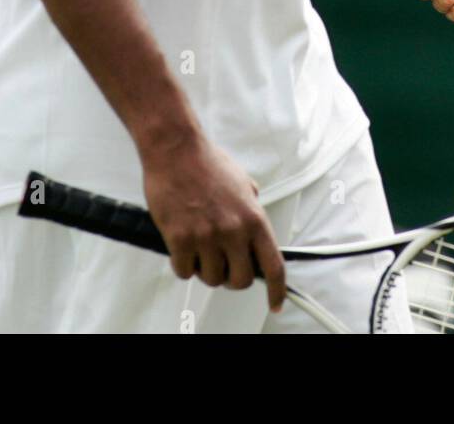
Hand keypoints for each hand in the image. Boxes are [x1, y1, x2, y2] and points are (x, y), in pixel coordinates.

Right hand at [140, 134, 285, 310]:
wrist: (177, 150)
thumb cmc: (207, 162)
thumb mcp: (243, 182)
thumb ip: (250, 207)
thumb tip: (251, 228)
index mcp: (253, 218)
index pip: (273, 265)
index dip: (277, 290)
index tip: (275, 303)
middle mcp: (234, 231)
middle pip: (240, 281)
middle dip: (233, 279)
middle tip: (224, 267)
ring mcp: (207, 237)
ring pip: (211, 279)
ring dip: (206, 271)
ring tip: (201, 250)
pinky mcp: (180, 239)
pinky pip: (184, 271)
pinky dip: (184, 265)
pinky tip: (183, 248)